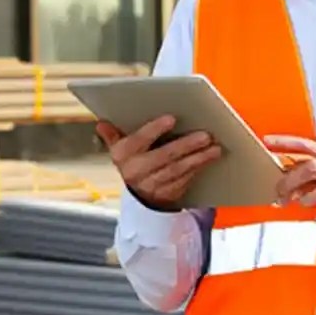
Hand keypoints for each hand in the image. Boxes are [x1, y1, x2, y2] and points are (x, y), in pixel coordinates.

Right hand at [97, 116, 221, 209]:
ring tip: (214, 146)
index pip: (138, 141)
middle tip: (205, 135)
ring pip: (178, 170)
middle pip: (163, 157)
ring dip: (198, 158)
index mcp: (123, 156)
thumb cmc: (133, 162)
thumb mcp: (120, 149)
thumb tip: (102, 123)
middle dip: (185, 145)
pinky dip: (199, 168)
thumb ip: (113, 134)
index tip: (171, 119)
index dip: (153, 130)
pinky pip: (185, 180)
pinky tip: (210, 157)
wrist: (139, 195)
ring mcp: (152, 185)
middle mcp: (136, 172)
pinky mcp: (167, 195)